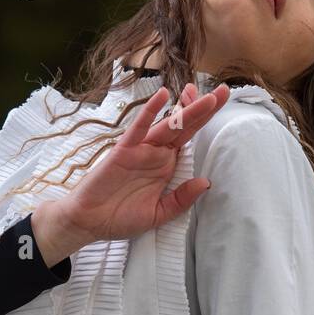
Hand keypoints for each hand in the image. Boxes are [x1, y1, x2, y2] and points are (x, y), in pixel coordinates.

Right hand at [30, 80, 229, 263]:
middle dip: (203, 109)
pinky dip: (150, 112)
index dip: (205, 122)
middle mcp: (156, 153)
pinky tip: (163, 96)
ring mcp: (141, 150)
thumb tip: (206, 182)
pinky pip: (139, 128)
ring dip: (185, 110)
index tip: (221, 103)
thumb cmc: (120, 217)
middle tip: (223, 92)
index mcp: (166, 166)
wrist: (89, 222)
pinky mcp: (124, 150)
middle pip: (184, 127)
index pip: (190, 139)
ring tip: (203, 95)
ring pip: (167, 125)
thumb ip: (181, 199)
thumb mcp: (158, 214)